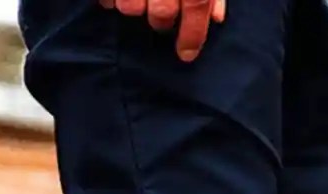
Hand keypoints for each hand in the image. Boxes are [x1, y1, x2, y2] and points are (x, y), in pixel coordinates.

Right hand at [98, 0, 226, 61]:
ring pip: (130, 6)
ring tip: (135, 2)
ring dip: (132, 7)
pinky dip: (109, 1)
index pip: (197, 4)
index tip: (187, 54)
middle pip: (162, 11)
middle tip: (161, 20)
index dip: (193, 33)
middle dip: (161, 21)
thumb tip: (217, 18)